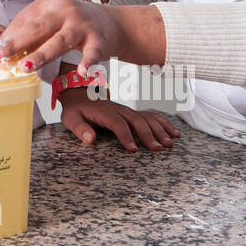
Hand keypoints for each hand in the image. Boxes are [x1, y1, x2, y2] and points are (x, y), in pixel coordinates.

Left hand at [0, 0, 160, 75]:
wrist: (113, 23)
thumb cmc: (75, 24)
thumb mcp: (52, 21)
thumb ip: (30, 33)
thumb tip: (2, 51)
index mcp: (50, 3)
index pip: (25, 20)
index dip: (8, 37)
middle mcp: (66, 10)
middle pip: (38, 28)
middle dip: (17, 43)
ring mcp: (83, 24)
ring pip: (60, 40)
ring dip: (42, 54)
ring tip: (26, 66)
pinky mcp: (100, 39)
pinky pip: (93, 52)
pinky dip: (88, 61)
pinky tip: (82, 71)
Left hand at [57, 87, 179, 150]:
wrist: (80, 96)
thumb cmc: (76, 112)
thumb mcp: (71, 119)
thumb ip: (80, 129)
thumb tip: (89, 139)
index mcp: (104, 112)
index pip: (117, 123)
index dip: (125, 136)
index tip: (133, 149)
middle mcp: (119, 110)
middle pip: (136, 121)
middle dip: (148, 134)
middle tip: (158, 149)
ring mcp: (127, 110)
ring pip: (147, 118)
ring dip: (160, 130)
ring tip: (170, 143)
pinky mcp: (132, 113)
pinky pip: (151, 116)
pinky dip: (164, 123)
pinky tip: (175, 133)